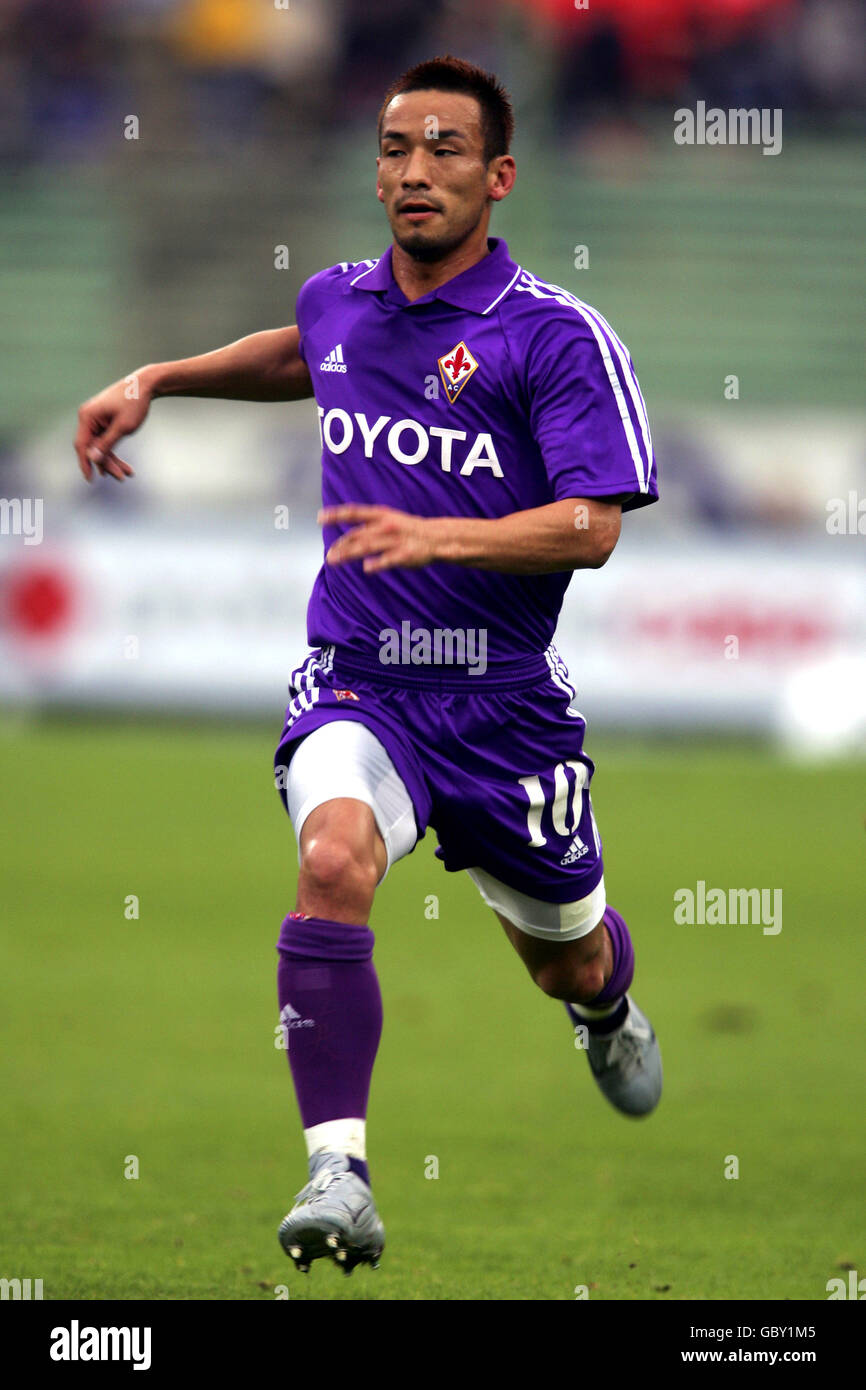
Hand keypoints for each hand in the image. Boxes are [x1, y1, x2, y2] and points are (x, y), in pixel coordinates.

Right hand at [74, 370, 151, 481]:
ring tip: (127, 474)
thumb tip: (92, 458)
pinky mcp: (104, 421)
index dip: (85, 463)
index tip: (91, 479)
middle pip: (92, 447)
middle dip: (107, 464)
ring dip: (113, 460)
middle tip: (122, 477)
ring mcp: (95, 419)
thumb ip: (107, 444)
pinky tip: (123, 465)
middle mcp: (88, 417)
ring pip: (100, 446)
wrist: (145, 385)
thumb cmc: (134, 402)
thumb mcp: (123, 427)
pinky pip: (106, 440)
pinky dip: (114, 451)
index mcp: (87, 416)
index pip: (82, 445)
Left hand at [319, 504, 437, 572]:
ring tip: (333, 561)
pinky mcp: (405, 554)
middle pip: (357, 535)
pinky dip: (378, 563)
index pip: (354, 512)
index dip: (336, 514)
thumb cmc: (406, 529)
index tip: (320, 518)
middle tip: (329, 555)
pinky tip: (366, 568)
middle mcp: (386, 525)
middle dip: (341, 545)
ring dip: (348, 553)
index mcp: (381, 515)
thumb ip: (367, 528)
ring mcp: (395, 540)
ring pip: (368, 546)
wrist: (437, 536)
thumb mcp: (387, 520)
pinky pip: (389, 559)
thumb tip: (344, 540)